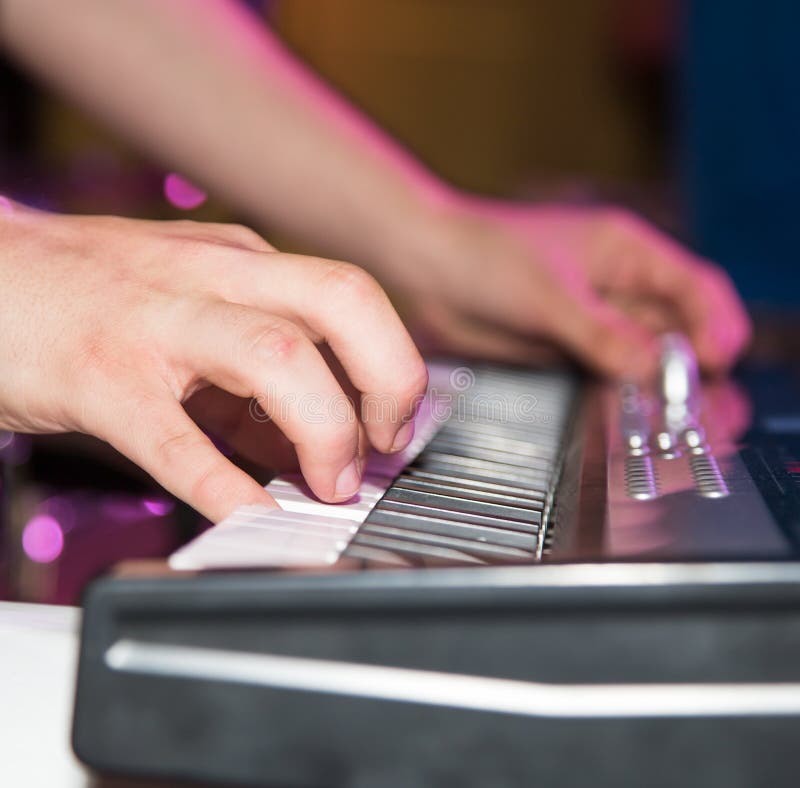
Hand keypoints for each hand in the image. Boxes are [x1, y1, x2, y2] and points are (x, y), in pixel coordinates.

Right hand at [0, 202, 426, 520]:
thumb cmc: (82, 300)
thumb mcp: (186, 317)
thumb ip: (249, 383)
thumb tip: (307, 449)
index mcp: (238, 266)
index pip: (349, 297)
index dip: (391, 365)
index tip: (395, 425)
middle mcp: (210, 280)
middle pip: (342, 299)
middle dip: (389, 376)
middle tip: (386, 442)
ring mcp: (155, 323)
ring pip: (277, 354)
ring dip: (326, 428)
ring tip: (331, 483)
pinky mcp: (101, 378)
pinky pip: (178, 440)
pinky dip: (226, 487)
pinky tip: (253, 520)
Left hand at [398, 198, 749, 378]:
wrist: (431, 270)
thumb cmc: (485, 254)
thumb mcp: (551, 295)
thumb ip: (603, 333)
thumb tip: (648, 368)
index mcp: (625, 251)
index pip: (694, 288)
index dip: (713, 325)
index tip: (716, 362)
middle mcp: (616, 285)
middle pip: (676, 326)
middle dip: (693, 363)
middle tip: (705, 404)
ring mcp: (593, 317)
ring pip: (644, 354)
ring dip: (660, 382)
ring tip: (678, 415)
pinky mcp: (568, 344)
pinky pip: (609, 370)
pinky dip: (624, 390)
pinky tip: (634, 409)